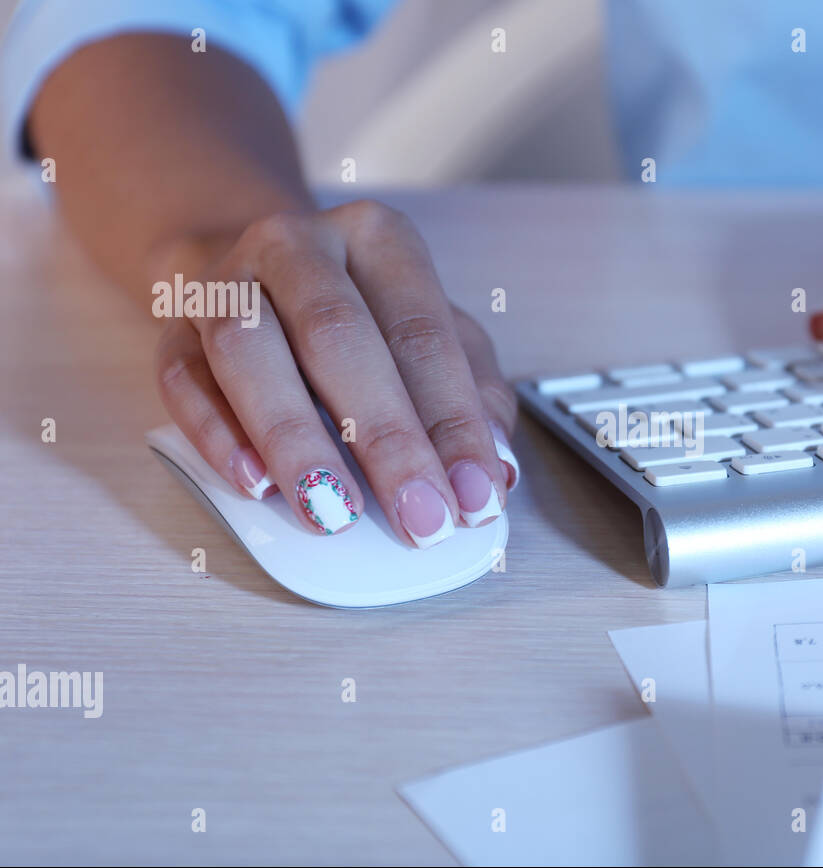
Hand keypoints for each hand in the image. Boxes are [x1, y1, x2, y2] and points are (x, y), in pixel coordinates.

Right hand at [153, 200, 517, 545]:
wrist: (262, 276)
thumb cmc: (367, 318)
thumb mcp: (437, 340)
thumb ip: (473, 399)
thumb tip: (494, 473)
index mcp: (381, 240)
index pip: (423, 335)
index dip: (454, 422)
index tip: (476, 496)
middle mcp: (300, 246)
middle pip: (340, 338)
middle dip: (387, 441)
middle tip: (420, 519)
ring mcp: (227, 280)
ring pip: (249, 351)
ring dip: (295, 440)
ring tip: (333, 513)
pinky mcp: (174, 326)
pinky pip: (182, 378)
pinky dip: (216, 434)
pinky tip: (254, 484)